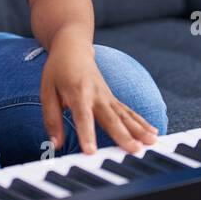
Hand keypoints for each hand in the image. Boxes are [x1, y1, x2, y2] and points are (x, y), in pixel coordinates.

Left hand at [40, 43, 158, 154]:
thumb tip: (55, 144)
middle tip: (135, 150)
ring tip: (152, 142)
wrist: (73, 47)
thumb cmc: (58, 70)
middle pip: (111, 118)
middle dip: (124, 135)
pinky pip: (129, 112)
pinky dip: (142, 123)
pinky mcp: (113, 98)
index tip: (91, 152)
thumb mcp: (46, 92)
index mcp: (77, 92)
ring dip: (140, 129)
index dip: (86, 134)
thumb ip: (52, 119)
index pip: (83, 116)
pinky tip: (154, 133)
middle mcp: (96, 94)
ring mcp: (108, 96)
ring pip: (126, 115)